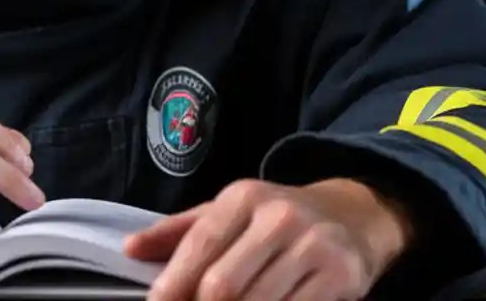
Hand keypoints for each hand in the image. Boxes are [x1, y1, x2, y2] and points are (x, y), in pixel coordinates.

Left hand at [124, 178, 413, 300]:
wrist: (354, 216)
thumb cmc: (274, 219)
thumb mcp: (228, 212)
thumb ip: (179, 232)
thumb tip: (131, 248)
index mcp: (243, 198)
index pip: (198, 247)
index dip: (172, 286)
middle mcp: (279, 217)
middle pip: (223, 285)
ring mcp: (314, 247)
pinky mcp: (341, 277)